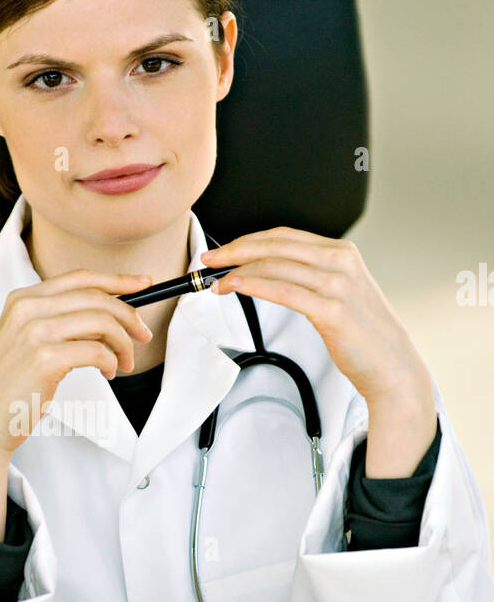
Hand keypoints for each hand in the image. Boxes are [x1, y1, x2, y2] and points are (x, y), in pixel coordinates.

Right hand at [0, 268, 153, 458]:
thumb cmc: (11, 387)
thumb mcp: (28, 341)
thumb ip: (61, 321)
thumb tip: (111, 313)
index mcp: (22, 299)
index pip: (80, 278)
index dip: (117, 279)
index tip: (143, 284)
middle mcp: (27, 309)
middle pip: (97, 297)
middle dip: (129, 316)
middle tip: (143, 335)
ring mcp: (35, 332)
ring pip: (103, 322)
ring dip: (123, 344)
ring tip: (124, 362)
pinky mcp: (45, 358)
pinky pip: (98, 352)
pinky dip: (112, 363)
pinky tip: (109, 373)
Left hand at [203, 228, 430, 409]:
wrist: (391, 365)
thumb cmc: (362, 334)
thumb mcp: (339, 293)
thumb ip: (311, 276)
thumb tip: (265, 271)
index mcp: (341, 252)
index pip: (284, 235)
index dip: (248, 240)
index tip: (223, 251)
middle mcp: (341, 261)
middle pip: (275, 245)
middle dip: (235, 250)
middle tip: (209, 261)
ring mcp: (338, 284)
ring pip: (275, 265)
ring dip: (238, 270)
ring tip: (214, 281)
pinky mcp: (332, 310)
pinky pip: (282, 290)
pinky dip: (252, 285)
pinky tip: (234, 287)